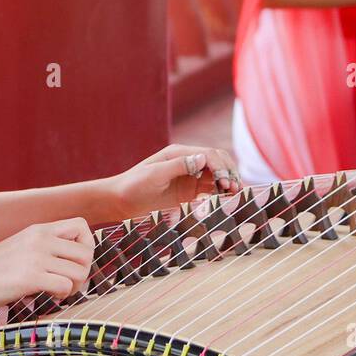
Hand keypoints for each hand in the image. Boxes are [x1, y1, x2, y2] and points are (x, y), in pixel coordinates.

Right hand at [0, 217, 94, 307]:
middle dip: (83, 271)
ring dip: (74, 287)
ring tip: (60, 292)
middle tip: (70, 283)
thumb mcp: (22, 245)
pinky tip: (50, 297)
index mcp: (40, 229)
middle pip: (86, 252)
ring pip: (80, 271)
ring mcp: (36, 257)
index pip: (81, 225)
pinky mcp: (30, 277)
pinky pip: (65, 286)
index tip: (75, 261)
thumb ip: (45, 246)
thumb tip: (72, 260)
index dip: (86, 244)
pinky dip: (63, 295)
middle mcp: (41, 238)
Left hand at [107, 143, 241, 217]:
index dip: (220, 166)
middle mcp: (186, 162)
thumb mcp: (155, 175)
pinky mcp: (188, 191)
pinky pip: (210, 187)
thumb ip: (179, 166)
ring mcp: (188, 176)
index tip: (224, 182)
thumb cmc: (134, 186)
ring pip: (216, 174)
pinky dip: (220, 191)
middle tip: (234, 188)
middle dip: (228, 171)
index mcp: (179, 153)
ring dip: (227, 181)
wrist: (120, 201)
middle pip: (217, 161)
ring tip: (235, 193)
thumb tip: (203, 158)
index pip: (208, 154)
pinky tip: (226, 197)